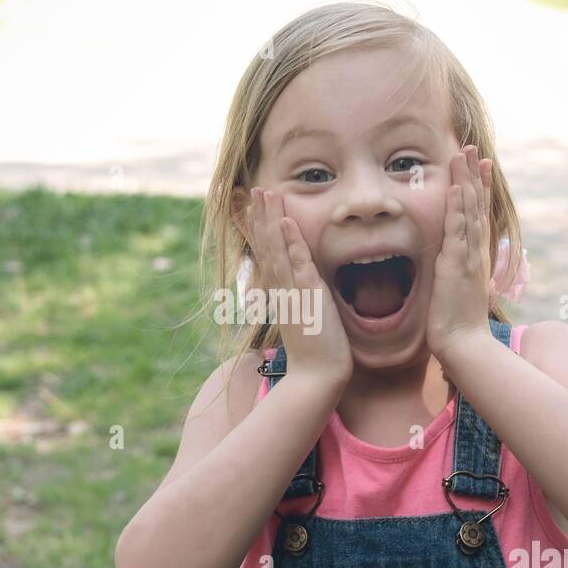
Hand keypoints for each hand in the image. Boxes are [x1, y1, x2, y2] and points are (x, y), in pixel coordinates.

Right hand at [245, 186, 351, 385]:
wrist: (316, 376)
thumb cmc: (315, 352)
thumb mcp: (305, 318)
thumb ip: (301, 299)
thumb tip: (300, 287)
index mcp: (280, 292)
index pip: (266, 254)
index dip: (258, 230)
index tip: (252, 208)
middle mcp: (281, 288)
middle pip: (266, 245)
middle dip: (260, 217)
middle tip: (253, 190)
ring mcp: (292, 291)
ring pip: (277, 248)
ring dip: (270, 219)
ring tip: (265, 193)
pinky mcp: (306, 296)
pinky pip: (298, 262)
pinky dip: (291, 241)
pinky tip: (286, 221)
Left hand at [427, 146, 494, 361]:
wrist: (464, 344)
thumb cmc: (458, 324)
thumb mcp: (458, 291)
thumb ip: (458, 274)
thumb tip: (455, 266)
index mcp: (475, 257)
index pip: (478, 216)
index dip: (478, 189)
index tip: (480, 166)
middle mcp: (477, 252)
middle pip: (477, 206)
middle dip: (474, 176)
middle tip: (472, 148)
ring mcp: (469, 257)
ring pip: (470, 211)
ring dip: (467, 181)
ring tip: (464, 155)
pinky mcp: (458, 265)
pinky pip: (459, 230)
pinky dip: (459, 208)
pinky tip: (458, 188)